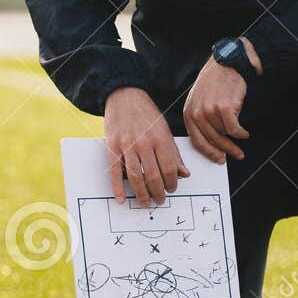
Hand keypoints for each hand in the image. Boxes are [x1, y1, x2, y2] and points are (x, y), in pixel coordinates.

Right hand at [103, 86, 186, 205]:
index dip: (172, 182)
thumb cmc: (147, 113)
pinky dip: (117, 187)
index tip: (172, 189)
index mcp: (161, 138)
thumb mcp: (165, 130)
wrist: (125, 95)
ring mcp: (127, 145)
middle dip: (158, 192)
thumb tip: (185, 173)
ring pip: (136, 176)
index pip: (170, 168)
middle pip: (153, 175)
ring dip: (141, 193)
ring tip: (146, 202)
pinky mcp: (112, 146)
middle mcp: (144, 143)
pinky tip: (122, 199)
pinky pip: (115, 172)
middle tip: (160, 200)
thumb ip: (174, 153)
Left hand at [184, 37, 260, 163]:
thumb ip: (201, 119)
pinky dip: (242, 133)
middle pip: (213, 140)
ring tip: (241, 135)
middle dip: (226, 151)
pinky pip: (235, 130)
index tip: (219, 159)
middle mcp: (197, 113)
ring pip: (225, 134)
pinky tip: (245, 133)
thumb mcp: (199, 100)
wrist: (225, 64)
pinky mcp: (224, 109)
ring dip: (235, 137)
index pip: (197, 140)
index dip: (209, 152)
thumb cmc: (214, 82)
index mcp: (189, 113)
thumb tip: (212, 142)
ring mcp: (210, 111)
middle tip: (236, 155)